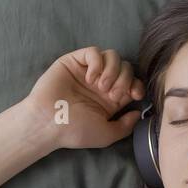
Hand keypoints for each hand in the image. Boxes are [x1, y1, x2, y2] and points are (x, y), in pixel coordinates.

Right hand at [19, 45, 145, 150]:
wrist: (49, 123)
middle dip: (124, 79)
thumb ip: (125, 126)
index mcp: (110, 99)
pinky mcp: (74, 61)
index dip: (137, 85)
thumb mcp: (106, 135)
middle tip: (111, 94)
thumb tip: (138, 113)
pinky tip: (90, 78)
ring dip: (113, 70)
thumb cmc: (75, 131)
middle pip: (125, 67)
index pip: (132, 83)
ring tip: (101, 86)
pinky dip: (97, 63)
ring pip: (112, 56)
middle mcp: (101, 83)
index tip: (134, 95)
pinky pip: (93, 52)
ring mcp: (88, 71)